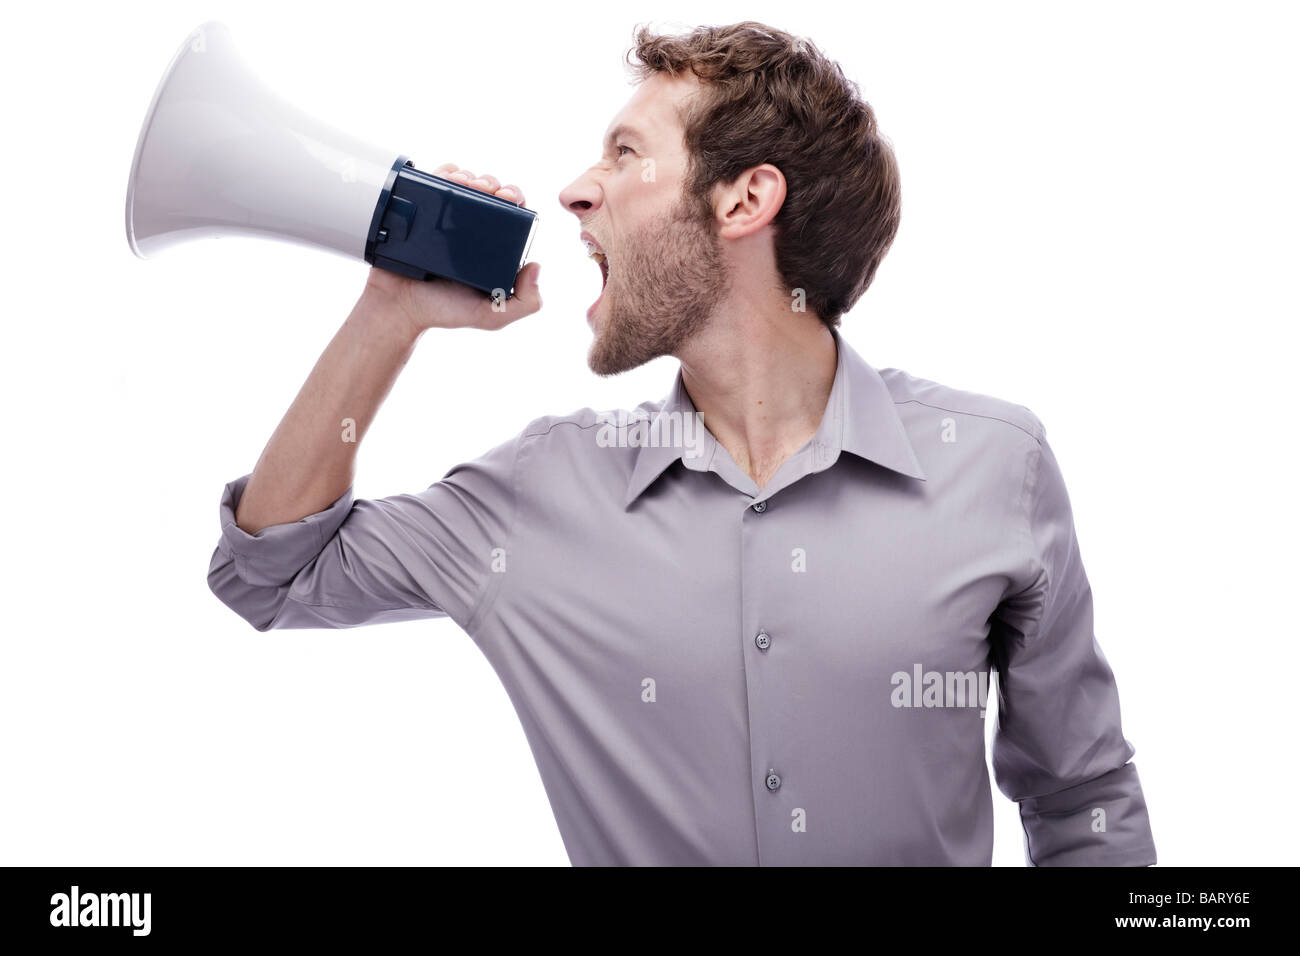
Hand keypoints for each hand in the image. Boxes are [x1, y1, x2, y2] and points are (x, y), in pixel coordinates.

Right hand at [360, 164, 541, 335]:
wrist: (398, 307)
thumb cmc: (443, 312)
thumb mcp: (491, 316)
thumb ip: (523, 303)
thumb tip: (537, 267)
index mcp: (493, 248)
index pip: (514, 215)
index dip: (516, 199)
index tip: (508, 198)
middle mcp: (472, 231)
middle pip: (491, 193)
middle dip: (493, 183)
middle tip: (486, 189)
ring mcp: (445, 219)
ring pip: (465, 184)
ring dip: (470, 176)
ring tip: (465, 183)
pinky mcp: (422, 211)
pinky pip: (436, 182)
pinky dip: (446, 172)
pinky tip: (449, 176)